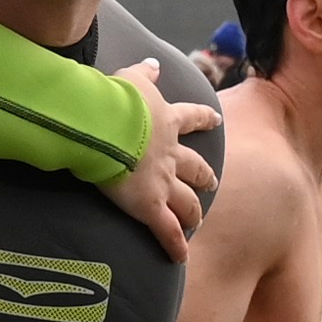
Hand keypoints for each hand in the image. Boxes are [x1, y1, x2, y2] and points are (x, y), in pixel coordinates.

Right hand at [99, 86, 210, 258]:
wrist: (106, 126)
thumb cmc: (114, 100)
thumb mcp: (131, 77)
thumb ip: (145, 73)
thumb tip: (154, 64)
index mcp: (167, 121)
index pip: (192, 118)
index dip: (205, 120)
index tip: (216, 121)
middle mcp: (172, 153)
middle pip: (196, 167)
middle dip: (204, 176)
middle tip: (212, 183)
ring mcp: (163, 182)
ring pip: (186, 201)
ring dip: (193, 211)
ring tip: (198, 220)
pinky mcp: (150, 206)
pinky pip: (166, 230)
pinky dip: (175, 245)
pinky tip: (180, 257)